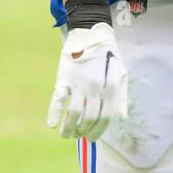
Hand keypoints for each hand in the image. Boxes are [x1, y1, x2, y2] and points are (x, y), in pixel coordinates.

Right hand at [47, 22, 127, 140]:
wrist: (91, 34)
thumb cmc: (108, 56)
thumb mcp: (121, 75)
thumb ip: (121, 97)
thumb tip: (121, 119)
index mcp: (110, 89)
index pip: (105, 118)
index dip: (98, 131)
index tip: (91, 139)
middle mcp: (96, 88)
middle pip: (89, 118)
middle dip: (83, 132)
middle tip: (78, 137)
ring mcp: (79, 83)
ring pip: (74, 113)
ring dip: (69, 128)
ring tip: (66, 135)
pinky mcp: (65, 77)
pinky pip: (58, 99)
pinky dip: (54, 113)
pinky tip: (51, 124)